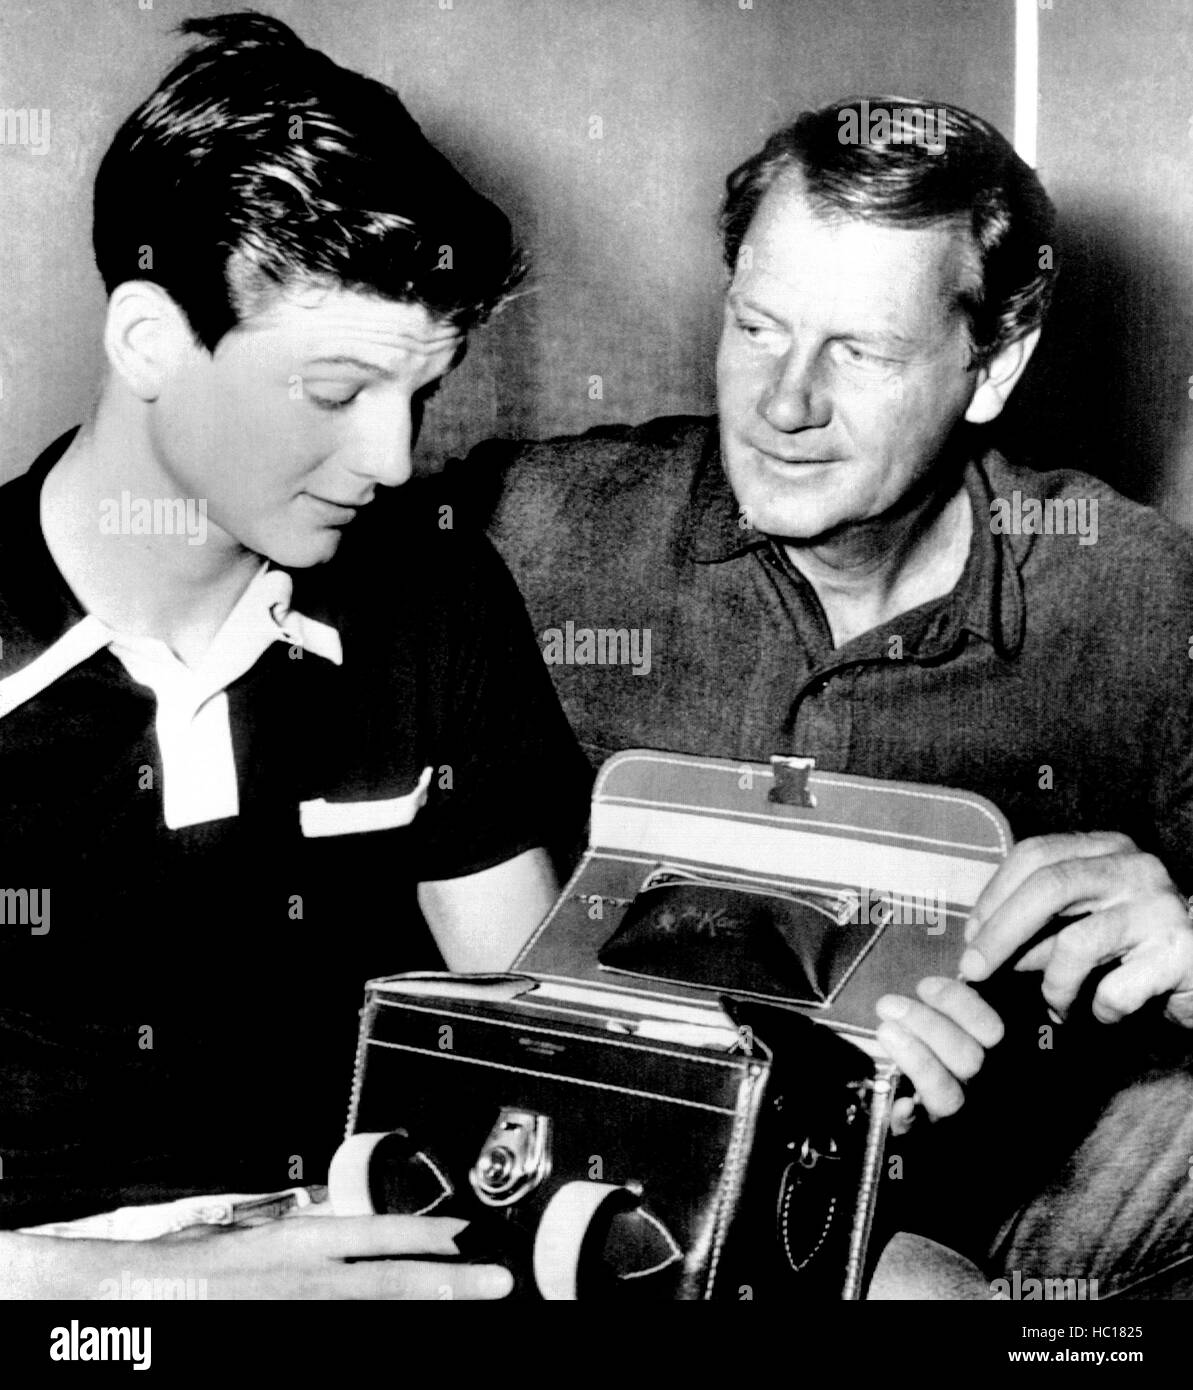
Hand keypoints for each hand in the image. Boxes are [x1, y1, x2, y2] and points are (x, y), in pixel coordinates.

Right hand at [2, 1215, 512, 1299]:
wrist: (118, 1297)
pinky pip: (339, 1342)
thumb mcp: (247, 1238)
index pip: (376, 1233)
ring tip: (468, 1306)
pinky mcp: (278, 1341)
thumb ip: (298, 1240)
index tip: (465, 1234)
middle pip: (392, 1281)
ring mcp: (292, 1311)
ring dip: (421, 1308)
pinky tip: (402, 1341)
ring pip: (374, 1312)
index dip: (426, 1234)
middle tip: (499, 1282)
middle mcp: (301, 1276)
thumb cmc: (179, 1268)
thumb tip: (340, 1239)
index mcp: (293, 1241)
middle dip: (451, 1282)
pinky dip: (374, 1341)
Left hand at [876, 977, 1004, 1135]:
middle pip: (968, 1058)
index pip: (990, 1029)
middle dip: (927, 1025)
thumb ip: (950, 1007)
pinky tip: (898, 1104)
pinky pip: (919, 1131)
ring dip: (916, 1060)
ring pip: (947, 1095)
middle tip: (888, 1005)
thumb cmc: (928, 1049)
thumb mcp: (944, 1024)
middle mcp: (979, 1085)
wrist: (913, 1112)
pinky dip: (908, 1117)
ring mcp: (955, 1112)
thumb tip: (935, 988)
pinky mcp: (924, 1135)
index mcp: (988, 1054)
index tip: (925, 987)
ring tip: (885, 1031)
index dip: (958, 1004)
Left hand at [960, 832, 1192, 1027]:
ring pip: (1078, 942)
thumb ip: (1039, 925)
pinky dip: (1097, 1009)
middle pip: (1049, 886)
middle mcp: (1136, 867)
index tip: (970, 935)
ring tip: (1056, 1005)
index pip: (1036, 854)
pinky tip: (1102, 1013)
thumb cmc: (1136, 949)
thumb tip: (980, 947)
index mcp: (1107, 848)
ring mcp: (1160, 907)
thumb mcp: (1084, 924)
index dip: (995, 894)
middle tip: (975, 969)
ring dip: (1053, 985)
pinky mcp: (1180, 953)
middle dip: (1000, 932)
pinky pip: (1115, 990)